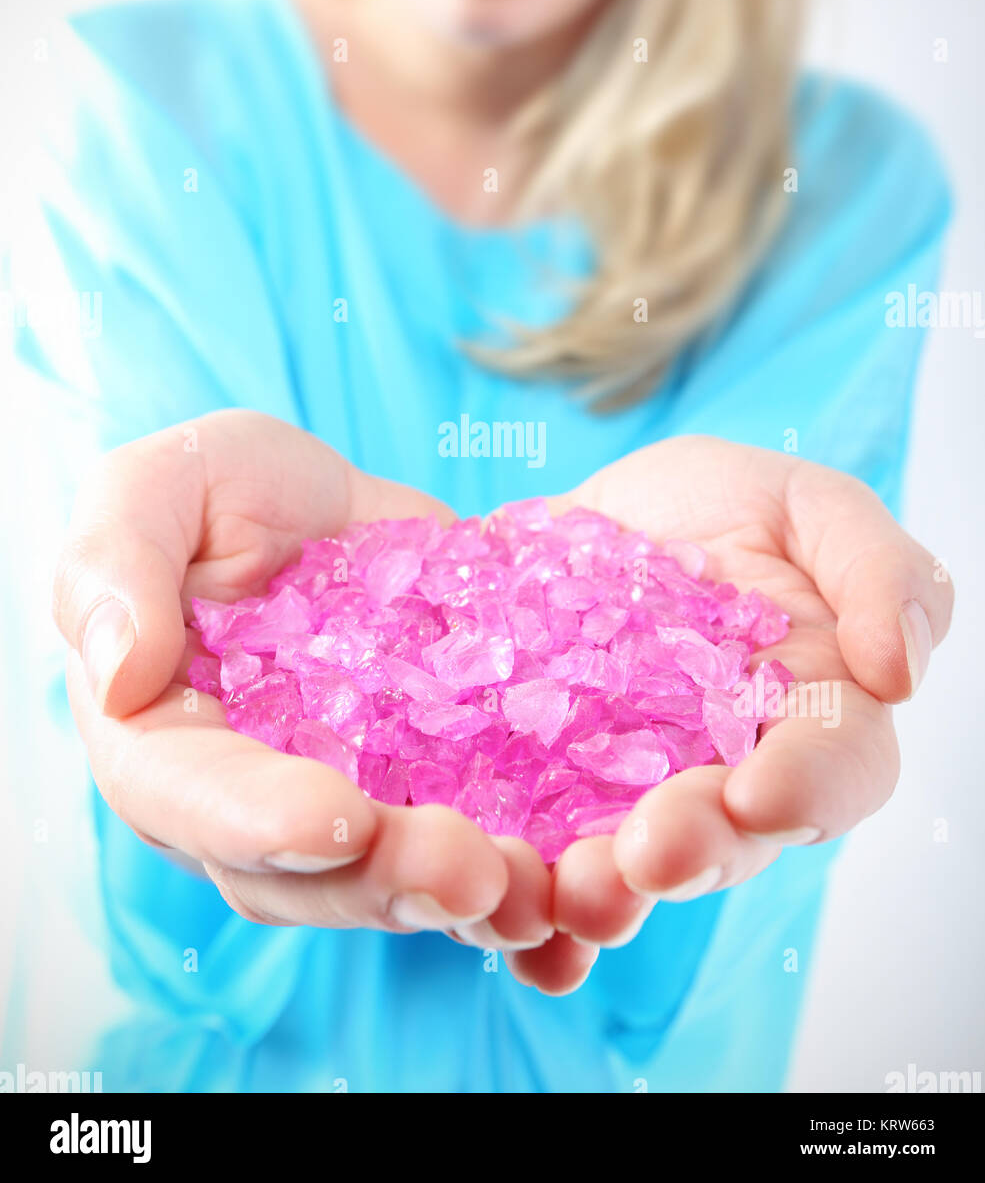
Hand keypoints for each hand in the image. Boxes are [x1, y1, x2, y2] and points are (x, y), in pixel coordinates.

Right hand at [53, 411, 551, 955]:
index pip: (189, 797)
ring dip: (461, 899)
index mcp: (165, 740)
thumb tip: (119, 673)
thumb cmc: (225, 489)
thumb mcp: (161, 486)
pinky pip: (471, 851)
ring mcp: (346, 808)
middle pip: (298, 874)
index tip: (337, 817)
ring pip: (390, 885)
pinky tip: (580, 882)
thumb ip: (115, 563)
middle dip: (382, 880)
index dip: (256, 818)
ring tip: (536, 887)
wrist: (333, 506)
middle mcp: (249, 802)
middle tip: (472, 869)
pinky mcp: (430, 794)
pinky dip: (525, 877)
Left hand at [505, 436, 953, 990]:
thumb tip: (897, 669)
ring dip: (599, 891)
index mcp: (810, 717)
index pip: (833, 769)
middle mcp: (724, 776)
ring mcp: (630, 794)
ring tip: (561, 892)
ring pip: (626, 865)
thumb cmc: (729, 509)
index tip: (757, 793)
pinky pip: (534, 850)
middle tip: (645, 858)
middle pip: (725, 839)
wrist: (602, 514)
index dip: (807, 787)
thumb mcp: (810, 508)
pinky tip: (494, 901)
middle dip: (691, 852)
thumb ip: (876, 570)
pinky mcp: (542, 791)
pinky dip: (516, 893)